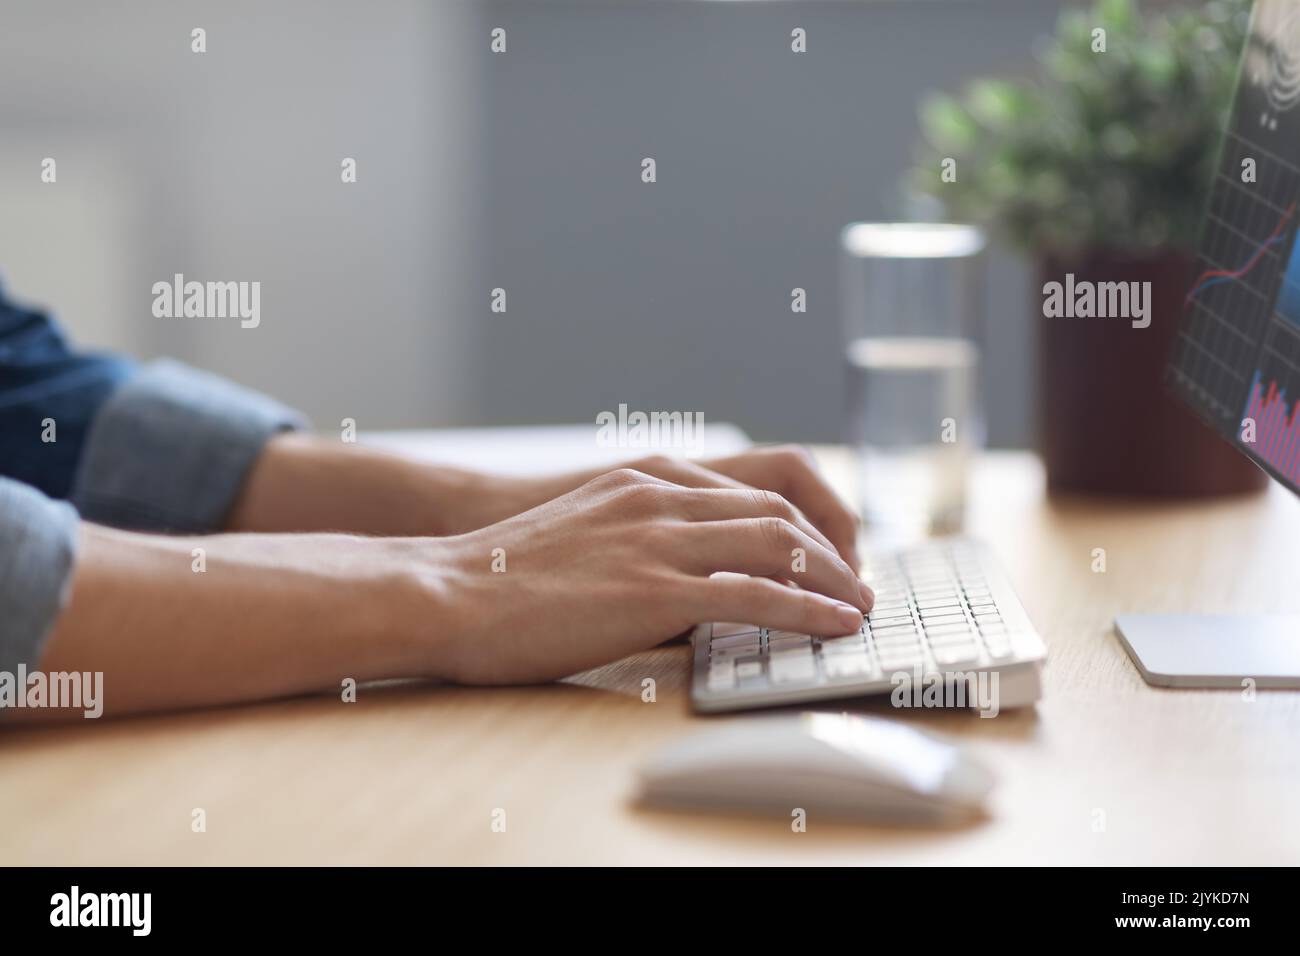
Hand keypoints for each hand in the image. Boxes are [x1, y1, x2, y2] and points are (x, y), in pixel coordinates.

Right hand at [426, 467, 873, 683]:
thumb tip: (686, 578)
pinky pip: (758, 594)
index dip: (803, 524)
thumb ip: (640, 534)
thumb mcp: (585, 529)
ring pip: (779, 544)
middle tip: (855, 583)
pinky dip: (810, 608)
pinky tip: (836, 624)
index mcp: (646, 478)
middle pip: (778, 510)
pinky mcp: (654, 589)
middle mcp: (661, 496)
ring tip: (859, 606)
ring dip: (832, 577)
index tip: (824, 556)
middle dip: (829, 549)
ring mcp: (659, 539)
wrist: (447, 589)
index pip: (754, 489)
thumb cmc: (505, 575)